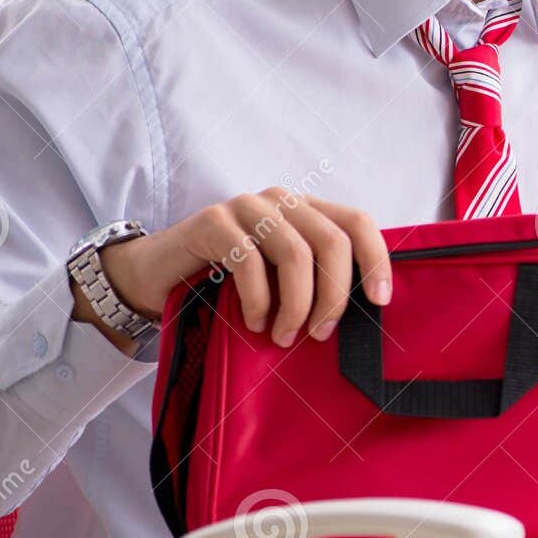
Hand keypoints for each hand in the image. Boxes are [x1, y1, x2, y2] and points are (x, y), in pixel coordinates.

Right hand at [70, 188, 392, 351]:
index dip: (376, 259)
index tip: (380, 301)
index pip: (358, 222)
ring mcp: (247, 206)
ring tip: (286, 336)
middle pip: (332, 242)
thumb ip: (315, 280)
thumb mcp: (280, 279)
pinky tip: (254, 322)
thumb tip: (362, 313)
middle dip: (334, 295)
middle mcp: (281, 201)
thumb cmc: (228, 283)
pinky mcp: (213, 222)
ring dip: (297, 305)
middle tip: (321, 334)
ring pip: (295, 254)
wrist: (156, 275)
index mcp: (307, 210)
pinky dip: (259, 300)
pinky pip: (250, 262)